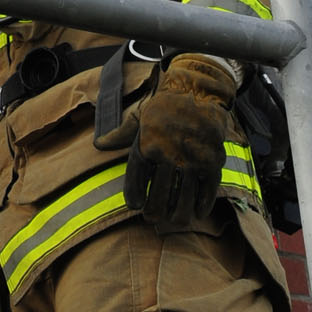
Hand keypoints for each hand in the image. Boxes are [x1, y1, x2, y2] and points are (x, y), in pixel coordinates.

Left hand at [123, 52, 236, 230]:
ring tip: (174, 221)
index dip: (134, 195)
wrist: (198, 89)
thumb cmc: (166, 105)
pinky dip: (204, 204)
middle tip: (153, 219)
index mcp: (147, 144)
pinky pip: (208, 189)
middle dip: (156, 210)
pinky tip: (199, 213)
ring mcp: (191, 158)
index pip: (136, 178)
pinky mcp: (212, 160)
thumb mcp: (139, 117)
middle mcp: (168, 154)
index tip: (134, 207)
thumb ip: (120, 134)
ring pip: (184, 196)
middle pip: (160, 193)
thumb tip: (98, 145)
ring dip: (179, 213)